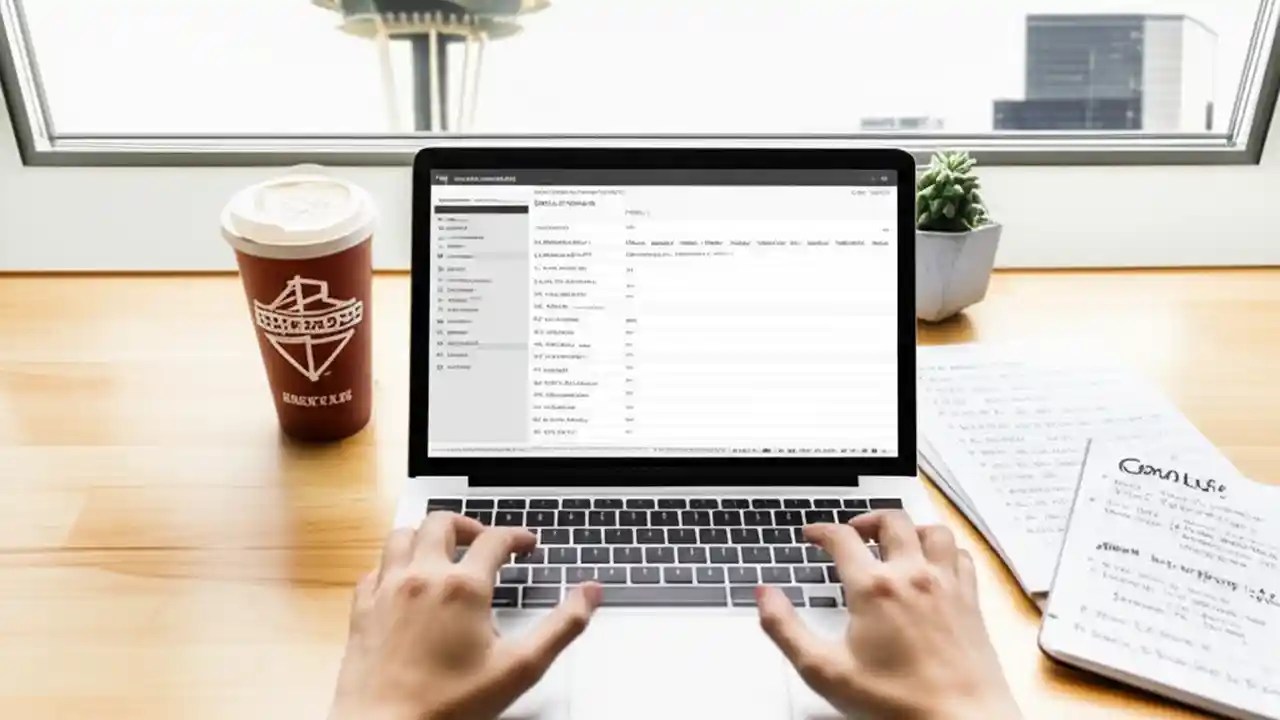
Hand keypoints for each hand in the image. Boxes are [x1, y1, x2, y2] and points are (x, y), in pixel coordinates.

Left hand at [329, 512, 601, 719]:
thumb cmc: (448, 705)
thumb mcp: (520, 668)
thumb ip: (562, 626)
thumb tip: (590, 593)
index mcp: (463, 588)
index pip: (496, 540)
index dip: (517, 536)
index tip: (527, 543)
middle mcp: (422, 578)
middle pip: (443, 524)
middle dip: (469, 526)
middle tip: (485, 541)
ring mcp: (387, 590)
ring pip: (402, 535)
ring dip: (426, 535)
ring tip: (443, 549)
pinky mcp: (362, 609)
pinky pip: (375, 569)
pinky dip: (392, 565)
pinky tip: (403, 581)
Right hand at [757, 511, 1020, 719]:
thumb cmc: (897, 703)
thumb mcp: (824, 671)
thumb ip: (785, 629)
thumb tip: (764, 595)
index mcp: (873, 588)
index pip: (841, 538)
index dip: (821, 530)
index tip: (813, 535)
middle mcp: (912, 576)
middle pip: (891, 520)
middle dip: (866, 519)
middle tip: (853, 532)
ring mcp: (946, 585)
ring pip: (932, 530)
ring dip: (910, 528)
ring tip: (895, 540)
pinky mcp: (970, 601)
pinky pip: (961, 556)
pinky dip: (945, 549)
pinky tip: (935, 563)